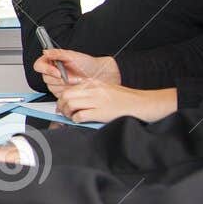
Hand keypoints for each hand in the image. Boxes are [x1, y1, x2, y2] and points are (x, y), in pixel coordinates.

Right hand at [33, 48, 119, 95]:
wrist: (97, 75)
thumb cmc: (87, 64)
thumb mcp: (73, 56)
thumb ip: (58, 53)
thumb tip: (46, 51)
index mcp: (52, 61)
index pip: (39, 65)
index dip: (46, 69)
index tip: (58, 72)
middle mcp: (52, 72)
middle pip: (45, 78)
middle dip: (59, 79)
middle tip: (71, 77)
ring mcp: (55, 82)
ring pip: (51, 87)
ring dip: (64, 85)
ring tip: (75, 81)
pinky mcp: (60, 92)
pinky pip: (57, 94)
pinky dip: (67, 91)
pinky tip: (74, 87)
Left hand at [56, 80, 176, 123]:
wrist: (141, 104)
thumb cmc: (125, 99)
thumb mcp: (105, 88)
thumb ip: (90, 91)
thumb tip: (73, 98)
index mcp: (94, 83)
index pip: (69, 88)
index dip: (62, 98)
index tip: (61, 105)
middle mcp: (93, 90)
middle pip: (66, 96)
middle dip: (61, 106)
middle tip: (63, 113)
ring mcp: (97, 101)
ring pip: (70, 105)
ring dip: (67, 113)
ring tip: (71, 117)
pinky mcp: (100, 112)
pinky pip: (79, 115)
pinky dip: (75, 119)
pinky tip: (79, 121)